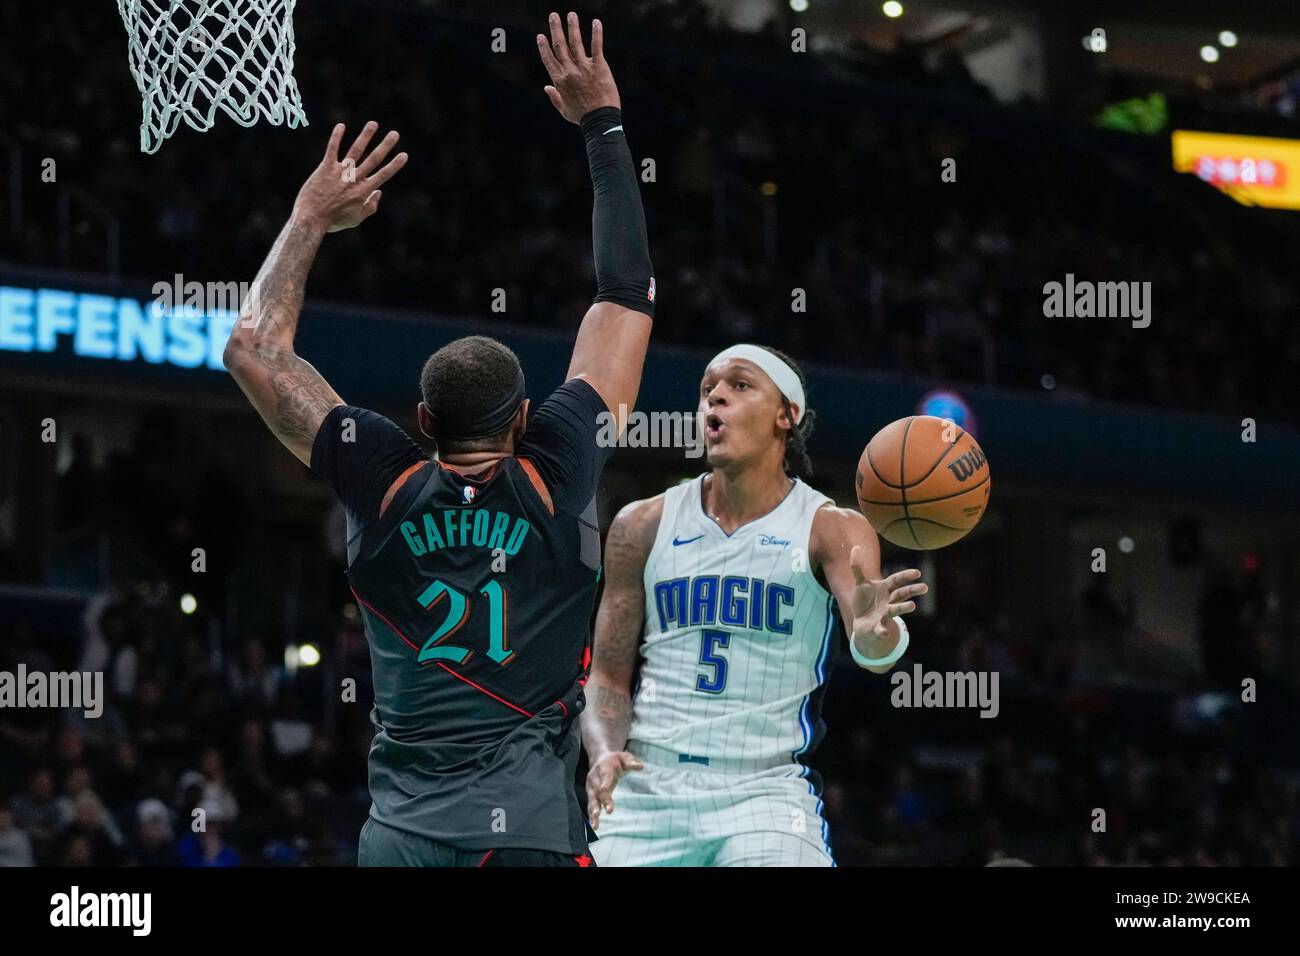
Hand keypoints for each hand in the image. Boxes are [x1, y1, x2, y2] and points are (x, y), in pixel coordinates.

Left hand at [291, 122, 408, 232]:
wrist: (311, 218)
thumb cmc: (334, 221)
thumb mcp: (356, 219)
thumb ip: (370, 207)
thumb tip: (379, 192)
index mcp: (363, 192)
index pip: (383, 175)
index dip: (395, 164)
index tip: (404, 154)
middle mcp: (354, 179)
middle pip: (373, 159)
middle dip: (385, 146)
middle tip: (395, 134)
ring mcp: (340, 172)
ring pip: (356, 150)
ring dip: (365, 136)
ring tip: (373, 124)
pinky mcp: (325, 168)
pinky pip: (332, 149)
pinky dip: (337, 137)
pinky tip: (341, 126)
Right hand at [536, 12, 619, 123]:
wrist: (600, 120)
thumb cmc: (582, 117)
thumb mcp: (564, 109)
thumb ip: (554, 97)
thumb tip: (546, 88)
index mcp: (559, 80)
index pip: (548, 58)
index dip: (543, 46)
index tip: (541, 36)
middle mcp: (569, 71)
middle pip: (560, 45)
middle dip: (555, 28)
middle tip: (553, 15)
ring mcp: (584, 67)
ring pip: (576, 42)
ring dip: (572, 26)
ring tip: (571, 15)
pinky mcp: (599, 67)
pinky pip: (596, 46)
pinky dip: (596, 33)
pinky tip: (596, 22)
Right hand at [585, 750, 643, 830]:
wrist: (600, 759)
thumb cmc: (616, 760)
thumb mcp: (625, 757)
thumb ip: (631, 762)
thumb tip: (640, 766)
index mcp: (604, 766)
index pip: (604, 775)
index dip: (605, 782)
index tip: (605, 789)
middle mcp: (595, 777)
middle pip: (598, 790)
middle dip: (602, 800)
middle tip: (608, 811)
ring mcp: (591, 786)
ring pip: (592, 799)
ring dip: (594, 810)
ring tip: (595, 823)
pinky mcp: (590, 794)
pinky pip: (591, 805)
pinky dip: (591, 815)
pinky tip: (594, 826)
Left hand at [849, 545, 926, 640]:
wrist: (862, 622)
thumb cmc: (864, 600)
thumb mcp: (860, 583)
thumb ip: (857, 567)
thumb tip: (856, 546)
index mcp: (885, 588)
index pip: (897, 580)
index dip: (906, 576)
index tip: (918, 572)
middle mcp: (889, 601)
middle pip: (902, 594)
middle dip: (912, 590)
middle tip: (925, 587)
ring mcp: (885, 614)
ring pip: (895, 610)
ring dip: (903, 607)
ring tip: (912, 606)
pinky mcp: (878, 627)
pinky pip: (881, 629)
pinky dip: (883, 631)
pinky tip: (885, 633)